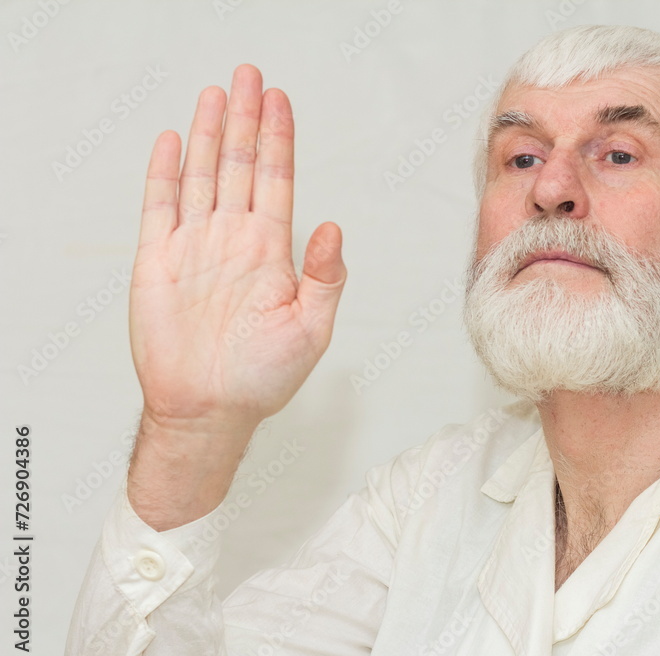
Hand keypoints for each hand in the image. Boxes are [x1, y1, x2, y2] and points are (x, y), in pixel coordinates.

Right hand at [127, 65, 345, 527]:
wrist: (210, 409)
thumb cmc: (264, 378)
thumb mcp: (311, 329)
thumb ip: (325, 277)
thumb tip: (335, 227)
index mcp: (271, 251)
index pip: (276, 180)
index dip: (278, 140)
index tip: (280, 101)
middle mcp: (234, 240)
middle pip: (239, 165)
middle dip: (245, 120)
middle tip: (250, 76)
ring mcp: (195, 246)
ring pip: (203, 175)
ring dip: (209, 134)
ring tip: (217, 93)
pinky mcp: (158, 261)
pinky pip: (160, 207)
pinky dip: (165, 173)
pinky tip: (174, 141)